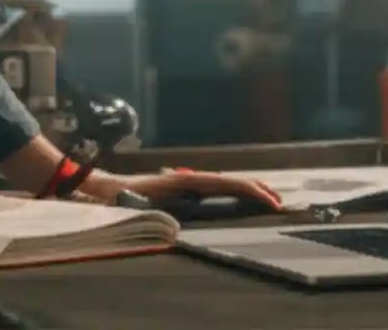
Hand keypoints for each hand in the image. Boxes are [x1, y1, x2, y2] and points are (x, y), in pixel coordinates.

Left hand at [84, 168, 282, 209]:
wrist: (107, 187)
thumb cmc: (122, 196)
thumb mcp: (138, 201)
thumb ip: (153, 205)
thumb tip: (171, 209)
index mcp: (185, 180)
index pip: (226, 183)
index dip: (249, 190)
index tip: (269, 201)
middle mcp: (190, 178)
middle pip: (230, 180)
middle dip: (256, 189)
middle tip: (279, 202)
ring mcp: (188, 181)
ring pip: (225, 184)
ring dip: (248, 190)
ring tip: (269, 199)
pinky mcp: (185, 187)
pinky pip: (216, 189)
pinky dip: (234, 193)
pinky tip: (242, 200)